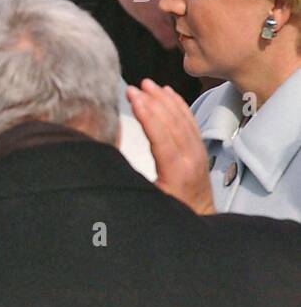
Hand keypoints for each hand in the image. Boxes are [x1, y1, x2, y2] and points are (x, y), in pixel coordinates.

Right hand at [126, 78, 214, 214]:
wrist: (198, 222)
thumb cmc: (170, 214)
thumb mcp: (148, 203)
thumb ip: (132, 182)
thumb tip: (108, 164)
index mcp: (176, 172)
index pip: (161, 137)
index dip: (147, 116)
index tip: (134, 98)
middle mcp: (190, 159)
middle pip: (172, 122)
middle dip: (153, 101)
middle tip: (135, 87)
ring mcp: (197, 153)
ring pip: (182, 119)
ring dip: (164, 99)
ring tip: (148, 84)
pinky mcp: (198, 151)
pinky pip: (190, 122)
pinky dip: (179, 105)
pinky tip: (169, 94)